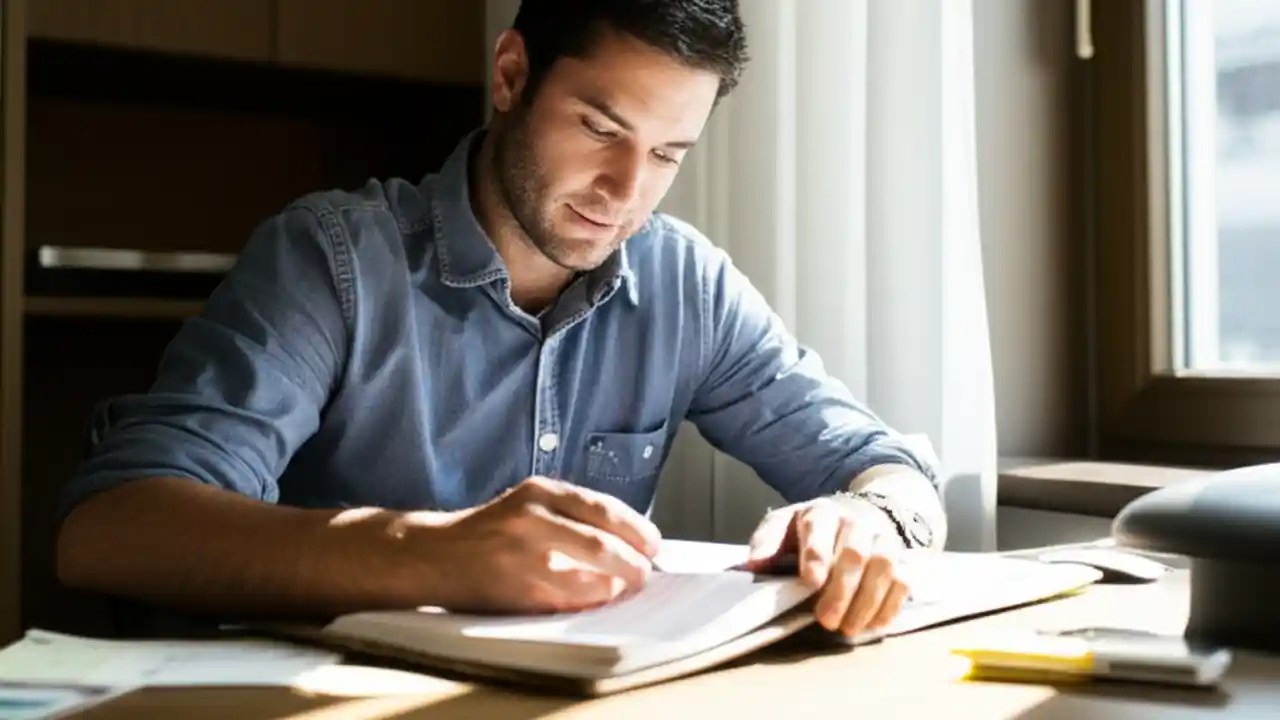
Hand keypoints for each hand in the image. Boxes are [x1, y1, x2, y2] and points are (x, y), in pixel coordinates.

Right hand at [412, 476, 661, 613]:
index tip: (654, 545)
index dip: (637, 529)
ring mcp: (522, 558)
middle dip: (634, 564)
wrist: (434, 555)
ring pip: (589, 579)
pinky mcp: (516, 592)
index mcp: (539, 492)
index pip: (604, 509)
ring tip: (623, 588)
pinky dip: (589, 603)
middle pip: (603, 544)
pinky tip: (595, 600)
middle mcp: (531, 520)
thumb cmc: (494, 530)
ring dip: (615, 588)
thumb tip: (633, 538)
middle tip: (646, 574)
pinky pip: (568, 602)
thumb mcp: (530, 504)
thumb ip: (574, 514)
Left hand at [744, 497, 908, 637]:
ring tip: (848, 628)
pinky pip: (904, 580)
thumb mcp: (785, 525)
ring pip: (884, 567)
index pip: (820, 528)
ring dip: (866, 602)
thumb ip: (767, 542)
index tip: (810, 582)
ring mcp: (884, 538)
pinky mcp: (903, 558)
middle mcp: (856, 521)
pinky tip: (873, 625)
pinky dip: (890, 605)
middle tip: (826, 621)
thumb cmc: (813, 529)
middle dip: (841, 590)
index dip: (817, 555)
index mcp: (822, 512)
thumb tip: (752, 564)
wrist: (861, 514)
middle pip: (854, 554)